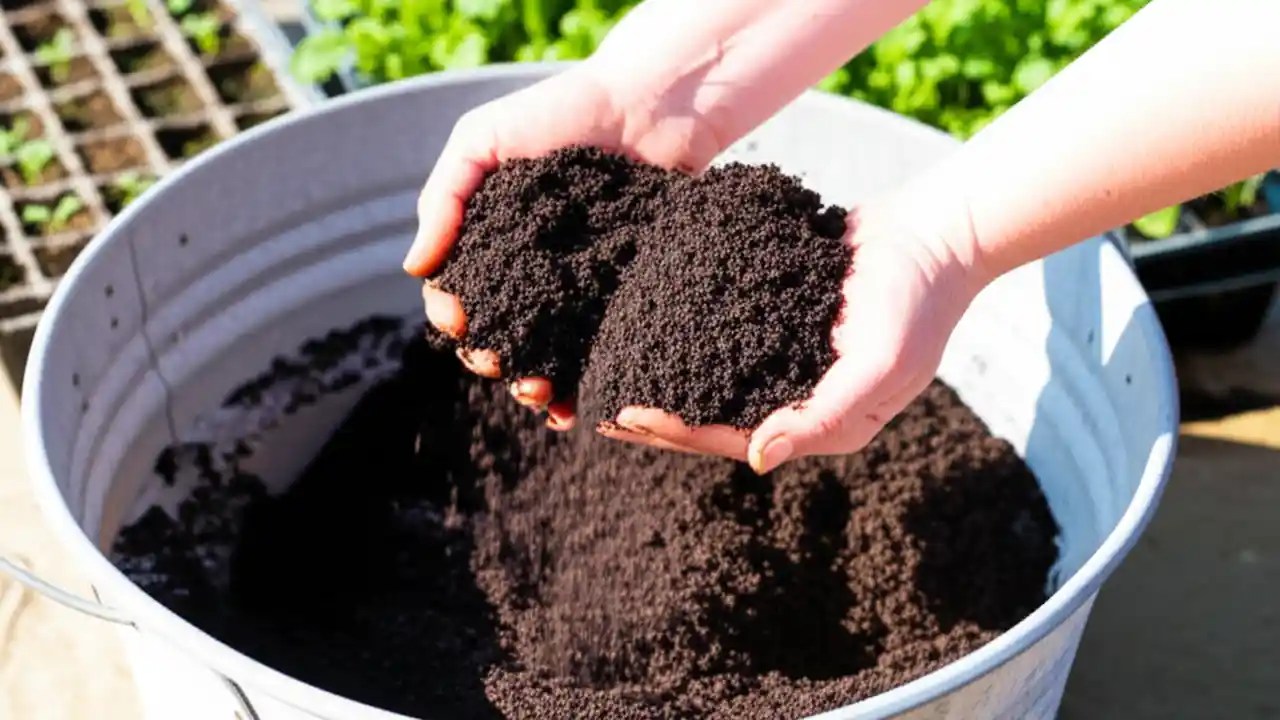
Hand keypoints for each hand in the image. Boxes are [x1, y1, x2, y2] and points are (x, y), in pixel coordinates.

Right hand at [406, 58, 728, 429]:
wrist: (652, 106)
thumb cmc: (561, 112)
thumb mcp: (483, 140)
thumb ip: (443, 198)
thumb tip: (414, 268)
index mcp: (488, 242)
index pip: (455, 293)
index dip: (450, 313)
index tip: (459, 317)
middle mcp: (529, 274)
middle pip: (498, 334)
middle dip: (489, 357)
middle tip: (498, 360)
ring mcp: (577, 290)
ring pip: (545, 354)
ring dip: (533, 383)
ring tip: (540, 391)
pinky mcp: (622, 298)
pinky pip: (597, 352)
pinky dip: (585, 384)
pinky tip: (580, 405)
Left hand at [599, 196, 988, 473]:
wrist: (935, 235)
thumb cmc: (917, 304)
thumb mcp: (881, 366)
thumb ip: (822, 415)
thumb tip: (756, 458)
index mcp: (820, 423)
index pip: (734, 437)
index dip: (678, 432)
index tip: (626, 416)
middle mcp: (796, 397)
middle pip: (712, 417)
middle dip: (657, 418)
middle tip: (599, 409)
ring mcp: (784, 357)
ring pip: (711, 379)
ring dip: (663, 379)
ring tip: (611, 374)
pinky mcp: (776, 317)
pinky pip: (722, 335)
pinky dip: (684, 337)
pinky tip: (646, 327)